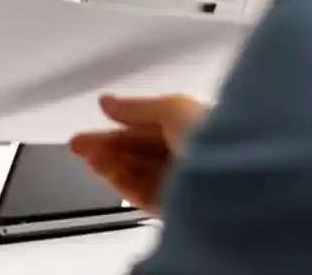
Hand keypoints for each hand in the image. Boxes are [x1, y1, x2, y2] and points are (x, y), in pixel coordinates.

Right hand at [68, 94, 207, 211]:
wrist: (233, 180)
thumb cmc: (213, 137)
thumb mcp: (171, 108)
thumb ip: (135, 107)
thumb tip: (107, 101)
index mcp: (192, 128)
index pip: (147, 128)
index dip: (118, 125)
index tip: (92, 124)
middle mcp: (188, 156)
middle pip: (138, 152)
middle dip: (106, 146)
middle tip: (78, 144)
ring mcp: (182, 183)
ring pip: (137, 173)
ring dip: (110, 164)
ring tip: (89, 156)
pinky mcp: (177, 209)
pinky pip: (143, 195)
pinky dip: (122, 184)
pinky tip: (106, 173)